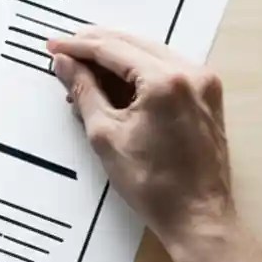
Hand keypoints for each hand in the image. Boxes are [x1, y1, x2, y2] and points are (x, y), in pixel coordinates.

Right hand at [47, 28, 232, 244]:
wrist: (198, 217)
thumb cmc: (154, 185)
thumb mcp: (105, 134)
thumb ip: (83, 90)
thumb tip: (65, 63)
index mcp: (166, 81)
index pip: (113, 49)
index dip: (78, 46)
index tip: (54, 45)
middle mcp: (191, 74)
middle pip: (133, 44)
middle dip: (96, 45)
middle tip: (65, 49)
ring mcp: (204, 83)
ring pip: (150, 53)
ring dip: (116, 57)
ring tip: (84, 68)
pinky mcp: (207, 96)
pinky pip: (166, 68)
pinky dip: (138, 70)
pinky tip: (114, 81)